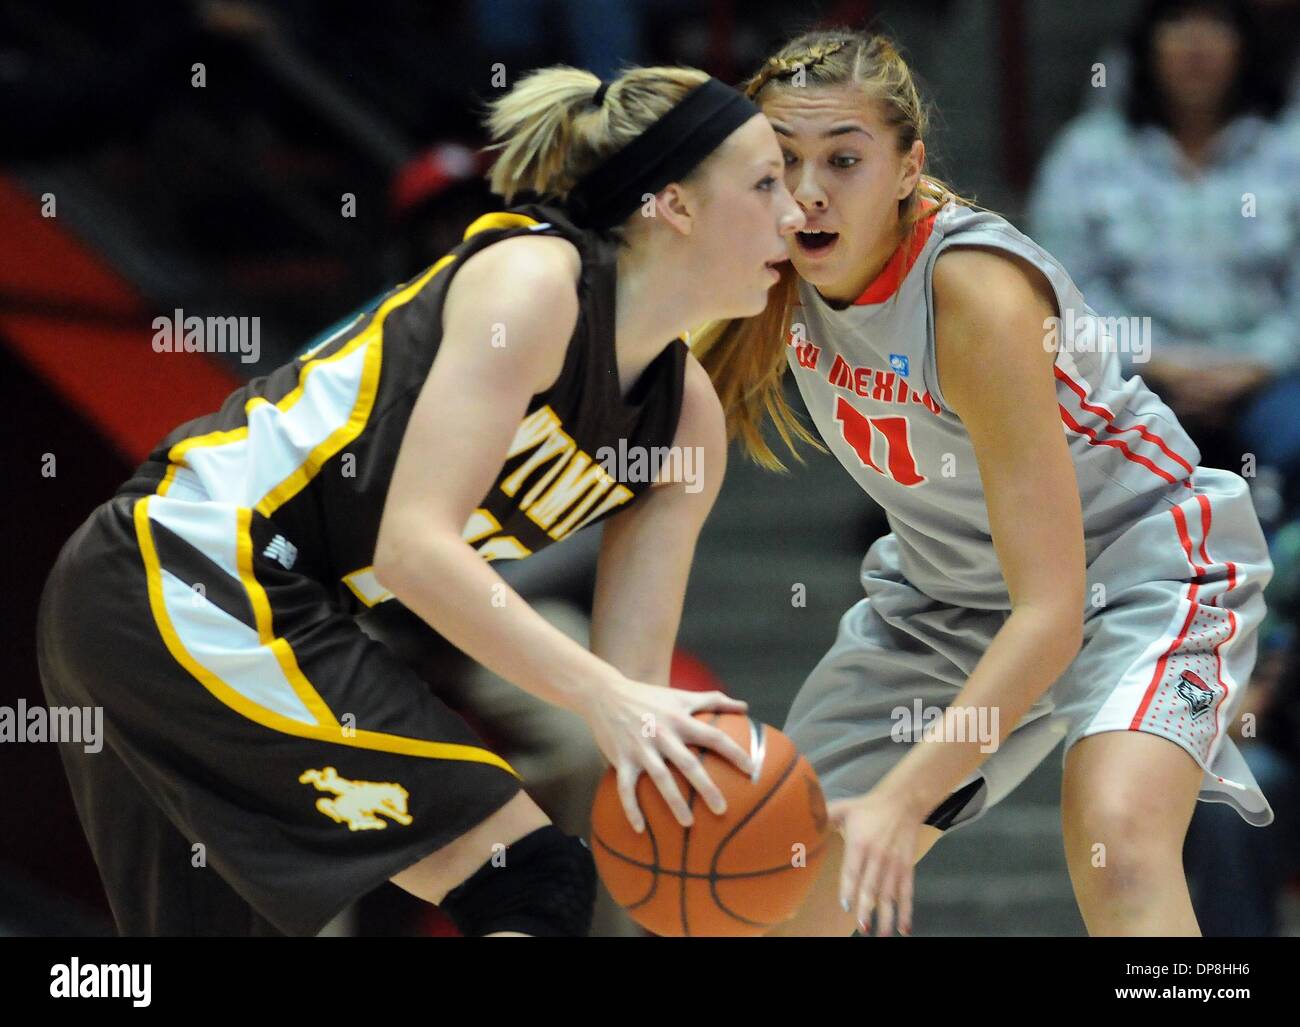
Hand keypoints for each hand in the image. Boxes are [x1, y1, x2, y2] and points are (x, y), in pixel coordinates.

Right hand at [577, 677, 752, 831]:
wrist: (605, 694)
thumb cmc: (648, 696)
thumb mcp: (681, 695)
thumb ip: (713, 700)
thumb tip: (745, 706)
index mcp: (679, 719)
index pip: (713, 736)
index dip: (734, 752)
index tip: (751, 769)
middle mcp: (662, 734)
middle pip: (688, 763)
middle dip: (706, 787)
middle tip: (722, 810)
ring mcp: (641, 748)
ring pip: (660, 778)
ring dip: (674, 802)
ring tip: (688, 824)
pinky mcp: (621, 759)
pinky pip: (626, 788)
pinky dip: (631, 809)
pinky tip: (640, 829)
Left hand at [828, 790, 926, 935]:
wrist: (903, 802)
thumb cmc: (868, 808)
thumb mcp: (844, 808)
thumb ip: (824, 816)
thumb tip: (801, 819)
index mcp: (860, 843)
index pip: (853, 869)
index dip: (849, 888)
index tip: (846, 905)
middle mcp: (878, 856)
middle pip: (871, 886)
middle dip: (866, 908)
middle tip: (862, 927)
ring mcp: (894, 864)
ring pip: (889, 894)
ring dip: (886, 915)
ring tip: (880, 934)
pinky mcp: (907, 867)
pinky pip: (907, 892)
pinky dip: (906, 911)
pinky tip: (904, 927)